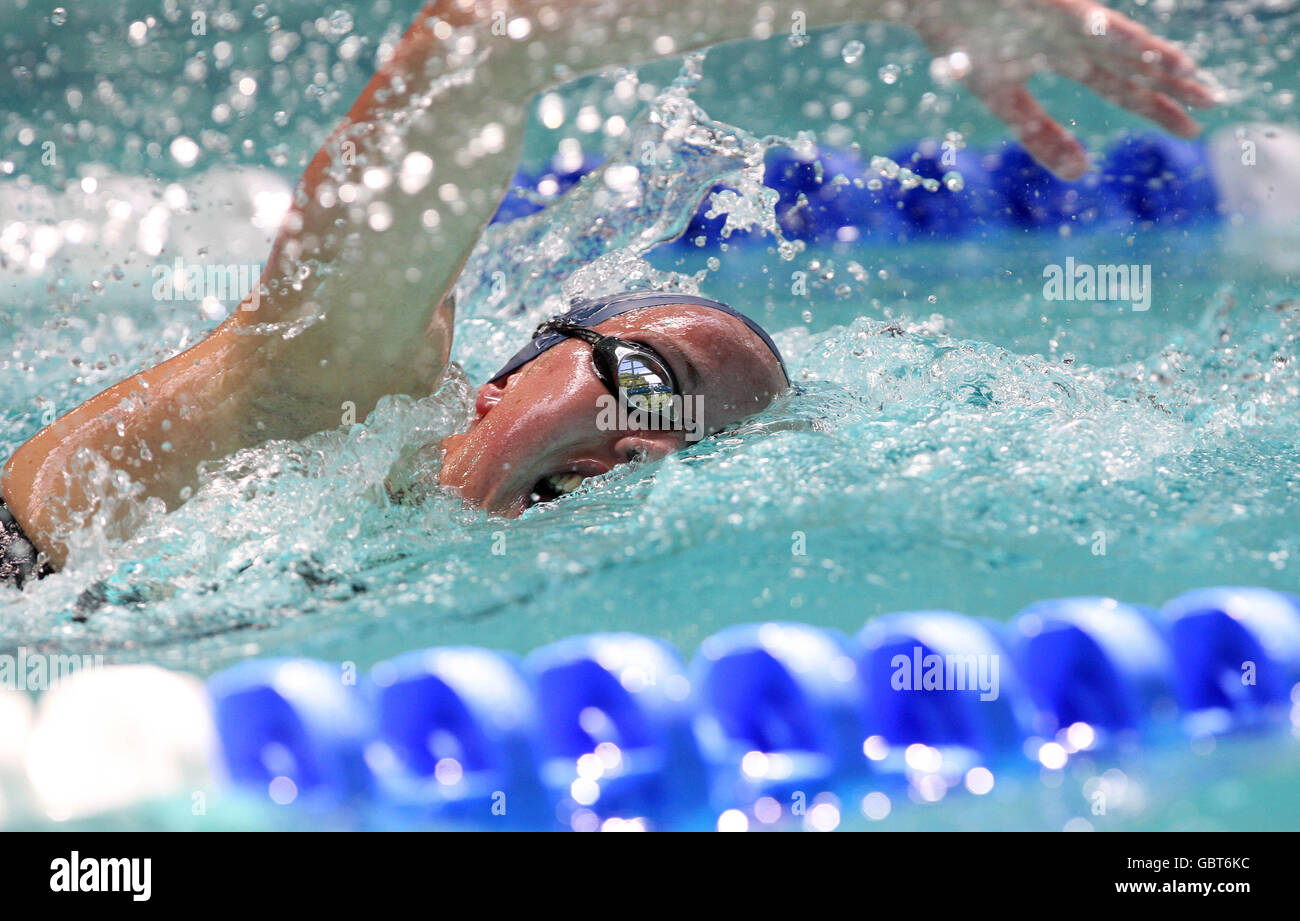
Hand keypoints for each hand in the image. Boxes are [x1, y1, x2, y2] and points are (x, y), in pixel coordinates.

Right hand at [910, 0, 1216, 178]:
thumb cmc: (961, 38)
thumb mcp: (1002, 97)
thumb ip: (1038, 133)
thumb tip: (1082, 172)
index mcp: (1064, 55)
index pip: (1122, 85)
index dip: (1155, 107)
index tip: (1191, 130)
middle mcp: (1074, 35)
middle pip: (1132, 64)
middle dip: (1172, 85)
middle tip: (1213, 104)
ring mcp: (1065, 17)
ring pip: (1122, 41)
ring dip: (1156, 59)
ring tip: (1191, 77)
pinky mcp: (1052, 7)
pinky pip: (1093, 22)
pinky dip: (1121, 38)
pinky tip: (1149, 50)